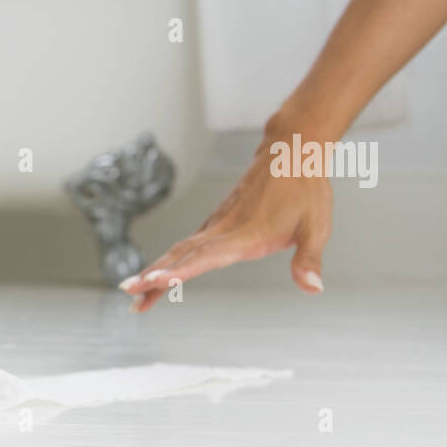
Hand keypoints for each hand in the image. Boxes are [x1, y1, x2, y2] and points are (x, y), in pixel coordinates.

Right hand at [120, 131, 332, 312]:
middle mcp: (224, 228)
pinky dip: (167, 262)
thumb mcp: (316, 227)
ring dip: (154, 272)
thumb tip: (313, 289)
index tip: (157, 281)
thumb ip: (308, 260)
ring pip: (178, 250)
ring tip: (134, 295)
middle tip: (130, 295)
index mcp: (248, 233)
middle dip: (153, 276)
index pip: (208, 255)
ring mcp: (216, 225)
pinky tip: (156, 276)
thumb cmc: (305, 190)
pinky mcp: (215, 224)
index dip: (182, 270)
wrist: (290, 152)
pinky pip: (186, 245)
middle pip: (181, 255)